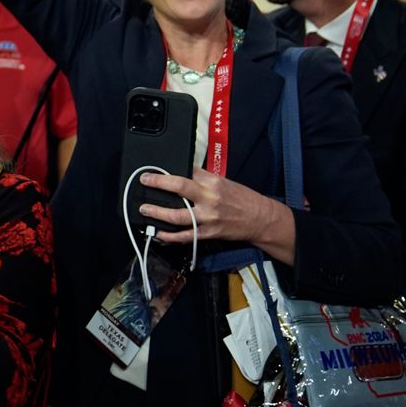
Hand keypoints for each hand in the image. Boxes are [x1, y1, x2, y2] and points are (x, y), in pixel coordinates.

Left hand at [139, 168, 295, 262]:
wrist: (261, 219)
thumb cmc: (242, 199)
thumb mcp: (224, 182)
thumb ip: (202, 179)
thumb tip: (180, 174)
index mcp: (213, 183)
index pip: (187, 172)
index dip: (168, 171)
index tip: (153, 170)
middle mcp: (210, 198)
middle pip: (180, 188)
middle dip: (159, 184)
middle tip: (144, 181)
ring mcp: (208, 218)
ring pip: (178, 216)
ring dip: (158, 213)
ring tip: (144, 209)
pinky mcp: (208, 233)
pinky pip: (185, 236)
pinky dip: (169, 236)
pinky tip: (157, 233)